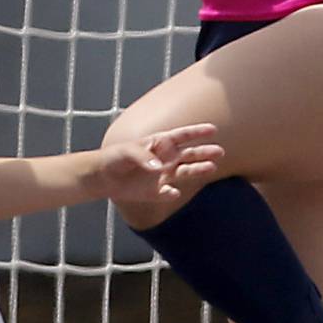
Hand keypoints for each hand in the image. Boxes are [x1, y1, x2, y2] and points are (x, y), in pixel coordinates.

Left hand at [98, 122, 224, 210]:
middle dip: (204, 152)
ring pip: (186, 171)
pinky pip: (168, 193)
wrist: (103, 177)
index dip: (197, 133)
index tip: (212, 129)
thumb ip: (143, 157)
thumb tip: (159, 168)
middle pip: (189, 154)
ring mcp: (163, 175)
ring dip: (198, 170)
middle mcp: (165, 158)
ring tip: (212, 168)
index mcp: (159, 143)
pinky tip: (173, 192)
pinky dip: (171, 193)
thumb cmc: (115, 158)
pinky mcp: (156, 191)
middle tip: (220, 151)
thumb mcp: (126, 152)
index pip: (182, 136)